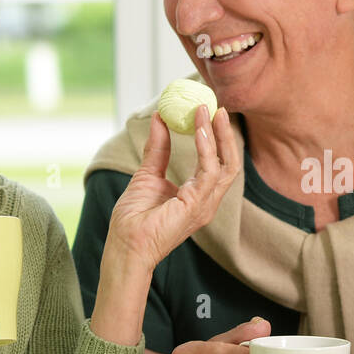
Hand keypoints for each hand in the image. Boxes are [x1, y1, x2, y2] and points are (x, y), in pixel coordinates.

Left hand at [108, 105, 240, 272]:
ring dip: (216, 136)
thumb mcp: (147, 175)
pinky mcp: (197, 205)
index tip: (210, 112)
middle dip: (225, 134)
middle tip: (217, 108)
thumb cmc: (134, 219)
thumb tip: (160, 118)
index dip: (217, 138)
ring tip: (206, 112)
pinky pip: (209, 172)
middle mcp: (207, 200)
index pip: (217, 162)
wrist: (124, 245)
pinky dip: (206, 149)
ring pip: (225, 165)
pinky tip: (199, 131)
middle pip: (229, 162)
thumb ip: (157, 149)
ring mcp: (205, 204)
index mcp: (198, 195)